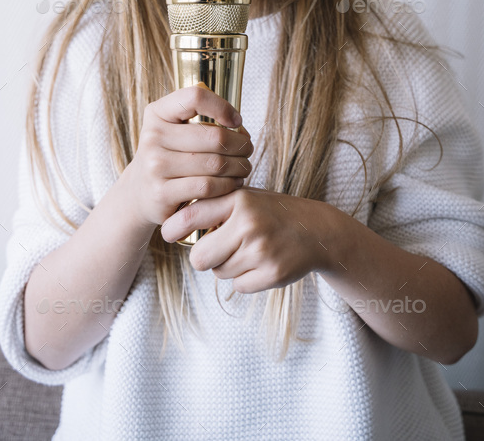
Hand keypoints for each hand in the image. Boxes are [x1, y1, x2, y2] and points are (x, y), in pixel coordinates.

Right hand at [124, 85, 252, 228]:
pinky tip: (233, 183)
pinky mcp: (162, 193)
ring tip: (244, 167)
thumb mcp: (173, 129)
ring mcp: (155, 166)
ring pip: (215, 163)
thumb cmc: (169, 155)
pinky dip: (227, 185)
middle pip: (214, 136)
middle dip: (240, 144)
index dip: (222, 107)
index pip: (195, 97)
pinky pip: (207, 186)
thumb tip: (240, 129)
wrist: (139, 193)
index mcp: (157, 113)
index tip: (236, 121)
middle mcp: (153, 136)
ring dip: (239, 167)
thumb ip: (202, 121)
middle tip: (248, 150)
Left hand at [161, 187, 326, 292]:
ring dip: (229, 267)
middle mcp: (248, 223)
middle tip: (217, 250)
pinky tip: (261, 263)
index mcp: (239, 199)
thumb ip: (216, 206)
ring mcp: (261, 249)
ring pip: (220, 273)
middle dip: (204, 258)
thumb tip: (174, 224)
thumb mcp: (245, 198)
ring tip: (249, 251)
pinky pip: (239, 286)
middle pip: (200, 257)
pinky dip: (246, 280)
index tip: (167, 234)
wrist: (316, 230)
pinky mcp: (272, 273)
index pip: (191, 216)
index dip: (172, 228)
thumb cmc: (271, 213)